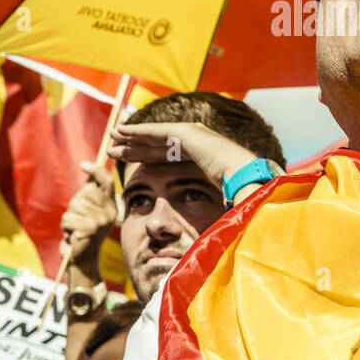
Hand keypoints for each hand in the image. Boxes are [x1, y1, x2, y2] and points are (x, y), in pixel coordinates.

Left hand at [60, 162, 116, 277]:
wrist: (82, 262)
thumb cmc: (82, 235)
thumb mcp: (90, 214)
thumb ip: (91, 196)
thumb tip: (90, 174)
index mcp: (111, 207)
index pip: (107, 181)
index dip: (95, 170)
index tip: (83, 164)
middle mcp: (109, 213)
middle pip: (84, 192)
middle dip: (75, 204)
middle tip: (78, 220)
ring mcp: (100, 221)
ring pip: (74, 206)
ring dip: (68, 218)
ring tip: (75, 230)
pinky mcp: (89, 229)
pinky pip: (68, 219)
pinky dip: (66, 228)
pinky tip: (72, 237)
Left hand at [105, 121, 256, 189]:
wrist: (246, 177)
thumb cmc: (236, 192)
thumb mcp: (212, 199)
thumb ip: (201, 203)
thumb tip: (201, 227)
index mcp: (201, 154)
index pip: (169, 155)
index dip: (149, 157)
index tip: (132, 163)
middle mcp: (196, 140)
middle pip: (158, 144)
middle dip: (136, 146)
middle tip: (115, 148)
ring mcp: (191, 134)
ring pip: (153, 136)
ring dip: (132, 136)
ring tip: (113, 136)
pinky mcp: (185, 132)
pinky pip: (155, 132)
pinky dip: (137, 131)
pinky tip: (121, 132)